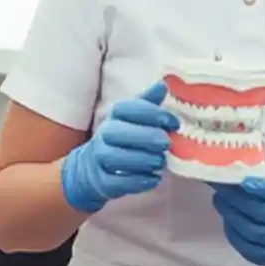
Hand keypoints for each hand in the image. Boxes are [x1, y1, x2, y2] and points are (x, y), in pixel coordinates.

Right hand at [60, 81, 179, 212]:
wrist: (91, 168)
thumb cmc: (122, 139)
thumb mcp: (133, 120)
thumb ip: (148, 104)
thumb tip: (163, 84)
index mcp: (115, 117)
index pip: (126, 108)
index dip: (150, 112)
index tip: (172, 122)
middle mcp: (105, 135)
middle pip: (119, 132)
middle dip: (145, 137)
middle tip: (166, 143)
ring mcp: (100, 158)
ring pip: (116, 157)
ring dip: (142, 160)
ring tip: (160, 162)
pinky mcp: (102, 181)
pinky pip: (116, 181)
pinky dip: (137, 181)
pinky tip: (153, 178)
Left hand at [211, 177, 264, 265]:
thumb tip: (237, 168)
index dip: (262, 187)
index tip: (244, 180)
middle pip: (260, 213)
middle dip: (236, 198)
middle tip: (219, 185)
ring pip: (251, 231)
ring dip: (231, 214)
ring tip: (219, 200)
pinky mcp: (264, 258)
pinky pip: (244, 245)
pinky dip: (232, 230)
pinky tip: (227, 218)